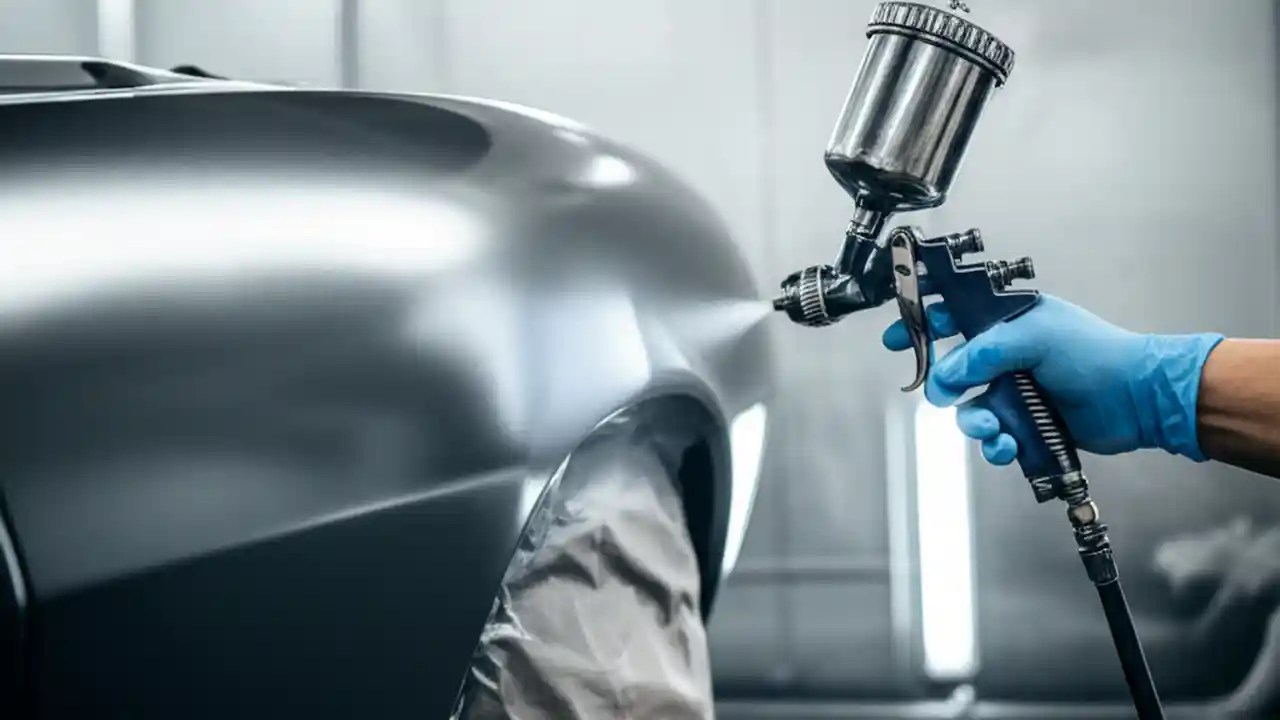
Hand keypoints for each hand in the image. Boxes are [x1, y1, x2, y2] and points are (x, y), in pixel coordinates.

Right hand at [883, 294, 1222, 465]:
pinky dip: (996, 444)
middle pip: (952, 367)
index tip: (897, 336)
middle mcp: (1007, 354)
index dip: (922, 320)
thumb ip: (982, 353)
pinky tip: (1009, 444)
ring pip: (970, 409)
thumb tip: (945, 374)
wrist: (1138, 398)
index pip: (954, 312)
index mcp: (1008, 321)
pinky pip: (993, 436)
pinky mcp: (1025, 423)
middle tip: (938, 390)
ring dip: (974, 422)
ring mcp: (1015, 390)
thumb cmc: (1095, 354)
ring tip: (994, 428)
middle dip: (941, 382)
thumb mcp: (1033, 337)